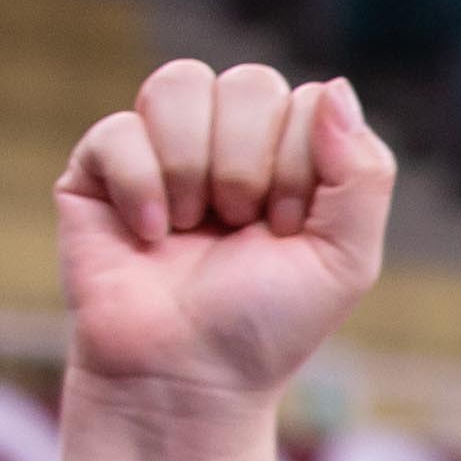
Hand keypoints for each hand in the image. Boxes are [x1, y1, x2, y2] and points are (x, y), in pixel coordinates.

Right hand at [55, 63, 394, 417]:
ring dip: (196, 168)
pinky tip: (149, 235)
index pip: (308, 101)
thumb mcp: (346, 258)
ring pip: (181, 84)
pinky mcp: (99, 165)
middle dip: (252, 168)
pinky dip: (142, 188)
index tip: (285, 230)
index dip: (301, 166)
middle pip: (250, 83)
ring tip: (193, 227)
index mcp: (290, 154)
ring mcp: (161, 146)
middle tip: (242, 229)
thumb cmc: (268, 323)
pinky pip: (120, 129)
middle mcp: (227, 140)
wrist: (187, 376)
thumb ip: (362, 173)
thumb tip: (335, 85)